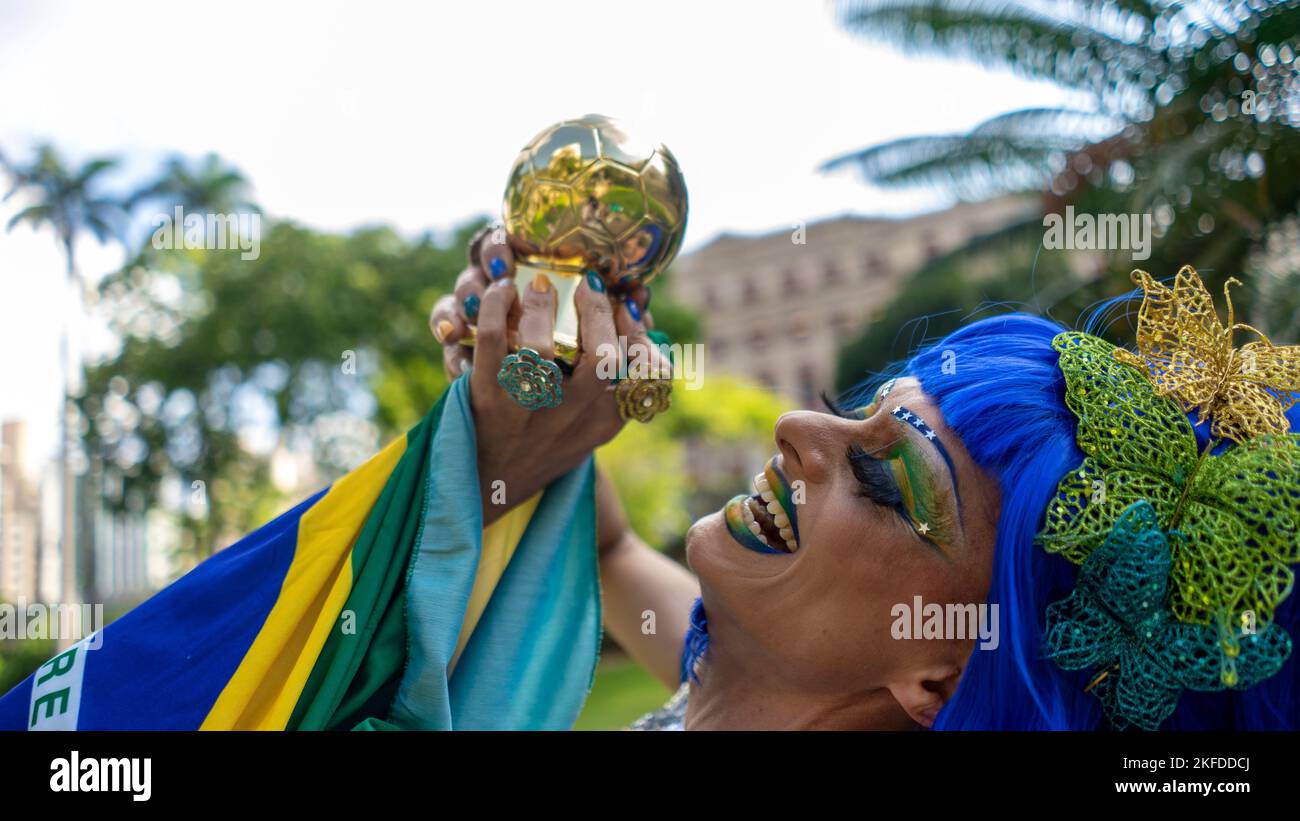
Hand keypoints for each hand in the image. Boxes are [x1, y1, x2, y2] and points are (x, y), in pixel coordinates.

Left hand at [429, 227, 665, 525]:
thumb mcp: (587, 431)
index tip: (627, 306)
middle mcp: (569, 419)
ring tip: (542, 287)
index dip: (640, 335)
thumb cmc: (543, 447)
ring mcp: (526, 411)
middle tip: (588, 286)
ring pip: (542, 351)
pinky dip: (497, 308)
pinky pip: (492, 342)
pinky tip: (502, 291)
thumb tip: (629, 318)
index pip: (643, 378)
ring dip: (543, 308)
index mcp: (601, 423)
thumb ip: (610, 390)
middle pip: (602, 361)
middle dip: (598, 312)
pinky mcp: (486, 399)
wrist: (489, 486)